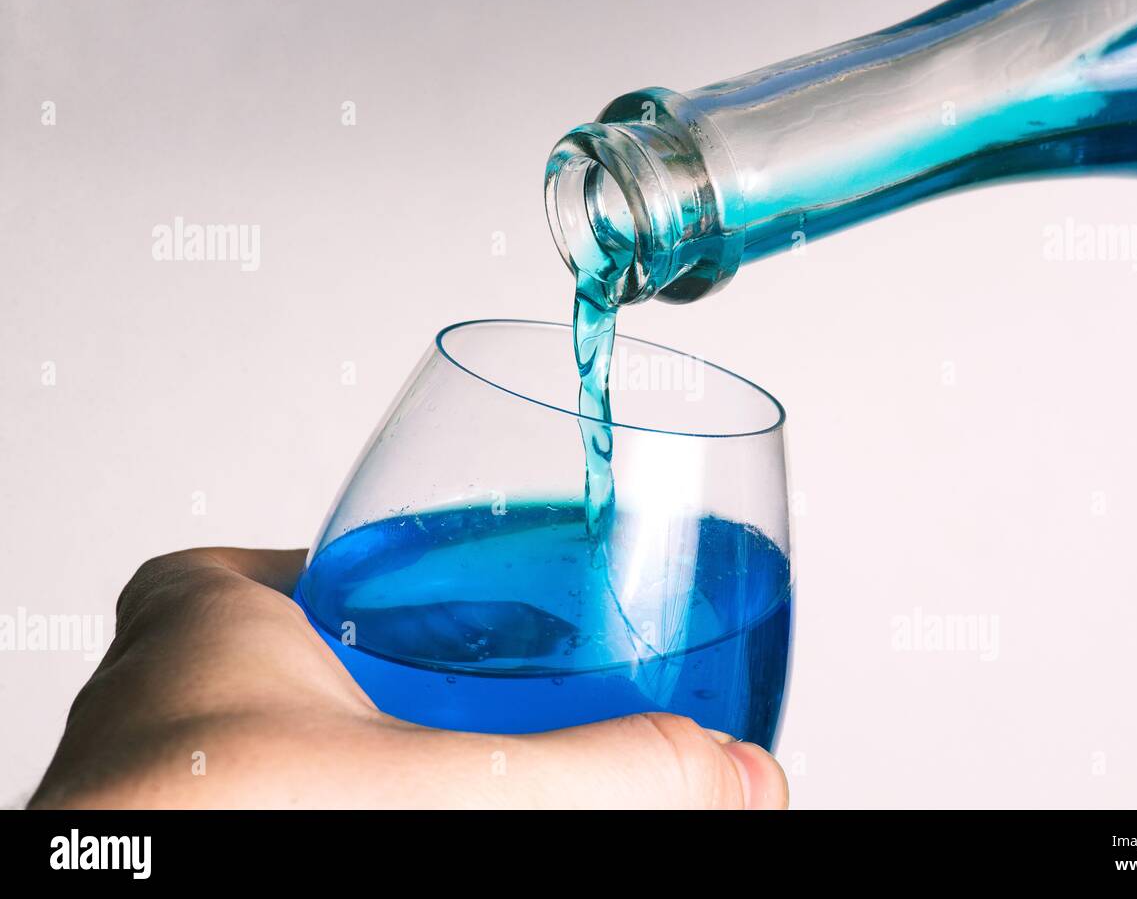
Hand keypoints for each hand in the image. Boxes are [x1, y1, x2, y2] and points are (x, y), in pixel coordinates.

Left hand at [29, 548, 787, 808]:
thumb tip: (734, 776)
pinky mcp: (157, 837)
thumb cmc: (212, 825)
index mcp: (205, 616)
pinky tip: (363, 819)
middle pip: (279, 648)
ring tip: (408, 775)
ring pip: (250, 738)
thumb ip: (608, 771)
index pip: (290, 556)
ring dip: (328, 751)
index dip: (364, 574)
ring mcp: (145, 779)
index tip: (428, 600)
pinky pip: (245, 795)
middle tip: (445, 701)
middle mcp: (151, 691)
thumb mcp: (455, 779)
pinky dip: (304, 799)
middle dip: (365, 673)